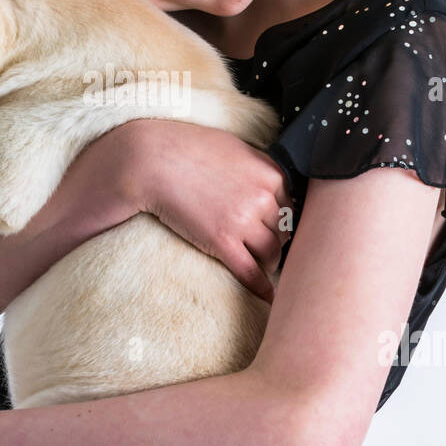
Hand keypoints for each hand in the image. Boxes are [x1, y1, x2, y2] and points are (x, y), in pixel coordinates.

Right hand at [121, 119, 291, 303]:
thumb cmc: (189, 148)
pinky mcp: (222, 242)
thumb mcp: (236, 148)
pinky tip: (268, 296)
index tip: (276, 228)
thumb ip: (260, 167)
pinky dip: (261, 287)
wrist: (153, 161)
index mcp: (271, 173)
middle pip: (284, 231)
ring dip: (268, 262)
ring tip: (262, 265)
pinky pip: (250, 272)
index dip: (282, 219)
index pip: (292, 206)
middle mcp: (264, 198)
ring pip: (272, 253)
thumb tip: (273, 185)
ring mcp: (244, 221)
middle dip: (276, 240)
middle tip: (267, 247)